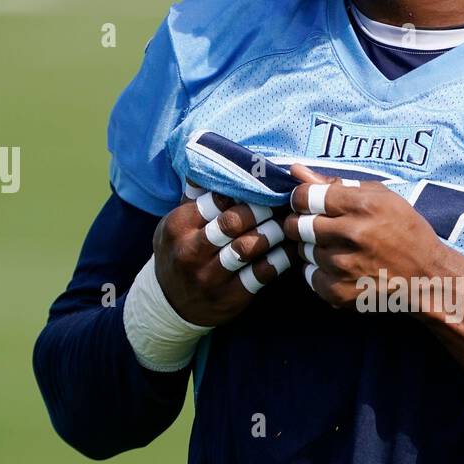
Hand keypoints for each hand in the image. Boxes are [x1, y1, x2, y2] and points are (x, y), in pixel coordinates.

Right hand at [152, 182, 289, 326]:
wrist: (171, 305)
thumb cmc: (180, 253)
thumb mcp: (177, 224)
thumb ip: (195, 195)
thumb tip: (208, 158)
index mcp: (178, 225)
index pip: (215, 199)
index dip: (244, 189)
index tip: (265, 183)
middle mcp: (190, 251)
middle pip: (233, 222)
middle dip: (262, 208)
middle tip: (283, 200)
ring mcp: (209, 276)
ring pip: (249, 247)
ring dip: (274, 231)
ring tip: (290, 221)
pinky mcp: (230, 297)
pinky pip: (262, 273)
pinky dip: (281, 258)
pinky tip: (292, 247)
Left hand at [282, 164, 449, 311]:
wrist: (427, 278)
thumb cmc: (405, 232)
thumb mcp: (381, 197)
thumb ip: (336, 184)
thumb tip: (296, 170)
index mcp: (363, 206)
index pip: (304, 196)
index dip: (301, 199)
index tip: (307, 204)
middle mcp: (352, 234)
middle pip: (298, 225)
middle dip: (303, 224)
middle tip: (320, 228)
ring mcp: (344, 265)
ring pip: (303, 251)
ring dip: (315, 249)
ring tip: (340, 250)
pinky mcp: (340, 291)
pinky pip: (309, 276)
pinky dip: (320, 272)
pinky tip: (340, 269)